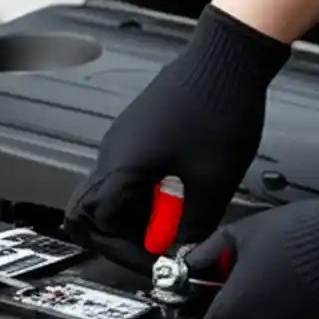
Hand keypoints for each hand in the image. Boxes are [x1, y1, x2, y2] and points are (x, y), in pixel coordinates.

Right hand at [65, 5, 290, 271]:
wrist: (227, 56)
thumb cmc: (218, 109)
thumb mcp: (213, 182)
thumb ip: (195, 224)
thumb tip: (186, 249)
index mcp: (121, 168)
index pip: (97, 225)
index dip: (125, 252)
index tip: (157, 262)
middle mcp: (112, 154)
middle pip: (92, 210)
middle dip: (121, 237)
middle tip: (155, 248)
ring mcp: (123, 141)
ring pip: (113, 193)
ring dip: (138, 216)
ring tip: (176, 222)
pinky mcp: (139, 132)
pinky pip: (129, 174)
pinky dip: (147, 195)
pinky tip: (180, 195)